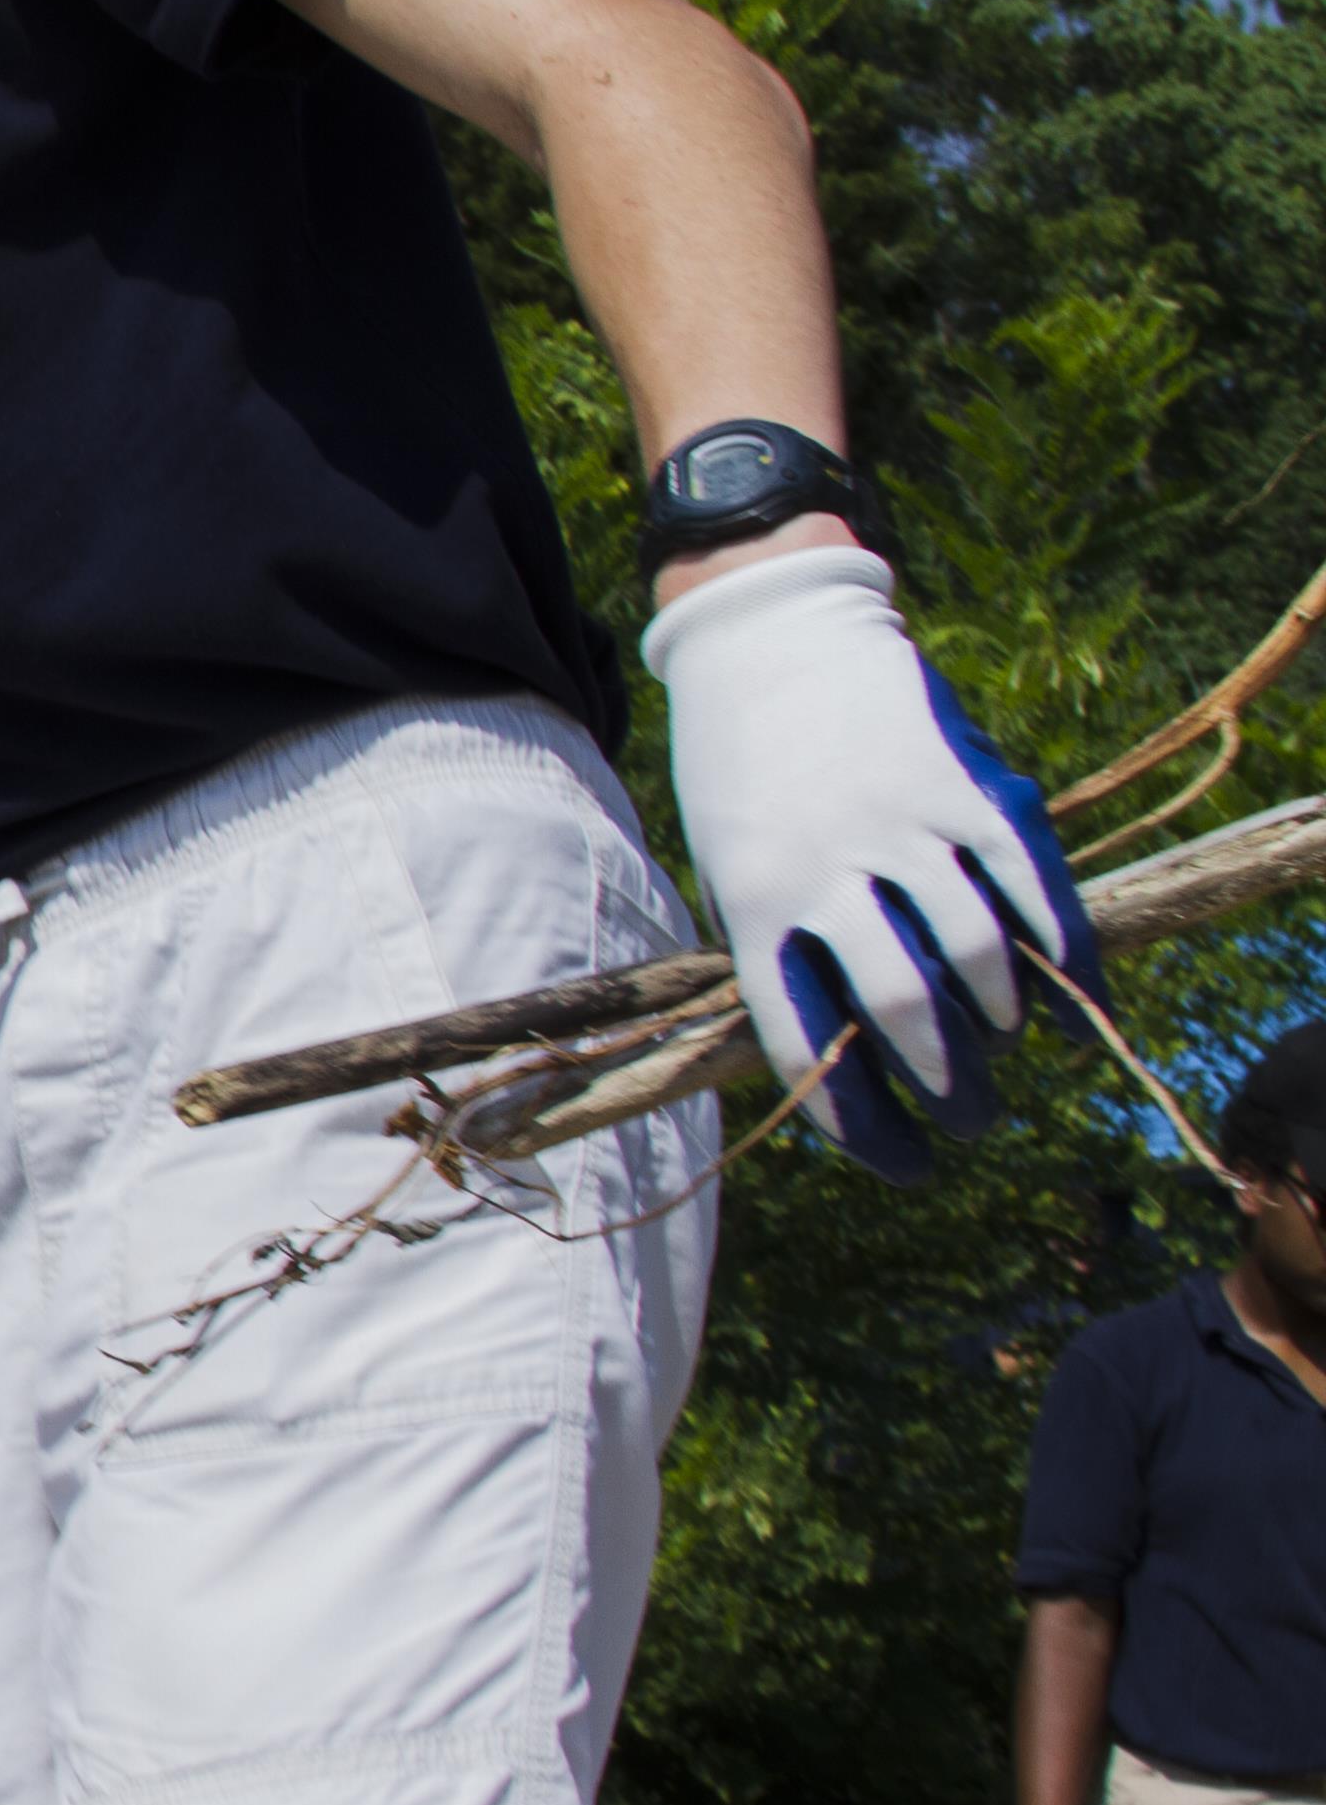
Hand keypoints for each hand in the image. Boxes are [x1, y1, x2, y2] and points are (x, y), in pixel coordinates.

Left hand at [648, 546, 1096, 1182]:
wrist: (768, 637)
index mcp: (755, 902)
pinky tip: (1073, 998)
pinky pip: (1030, 884)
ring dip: (1003, 1027)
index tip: (904, 1167)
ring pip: (975, 956)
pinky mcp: (967, 786)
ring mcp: (904, 826)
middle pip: (905, 1013)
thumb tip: (844, 1060)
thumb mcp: (731, 864)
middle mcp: (830, 869)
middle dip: (948, 1089)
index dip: (863, 1123)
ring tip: (1006, 1054)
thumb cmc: (743, 772)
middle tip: (970, 1120)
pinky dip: (1061, 950)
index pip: (811, 1044)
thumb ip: (786, 949)